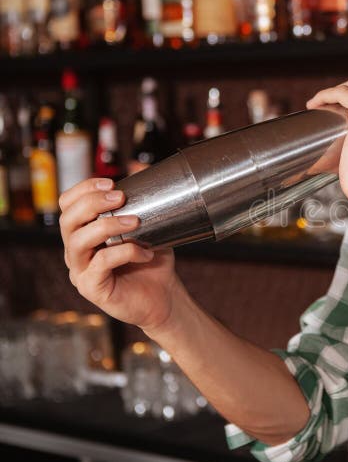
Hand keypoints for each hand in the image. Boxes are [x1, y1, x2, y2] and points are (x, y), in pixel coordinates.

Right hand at [59, 178, 183, 333]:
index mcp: (84, 232)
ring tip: (135, 223)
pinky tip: (146, 252)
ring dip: (107, 226)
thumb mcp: (150, 223)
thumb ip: (142, 197)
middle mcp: (77, 251)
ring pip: (78, 241)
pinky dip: (126, 253)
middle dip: (93, 203)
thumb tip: (138, 165)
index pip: (68, 204)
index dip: (84, 189)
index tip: (111, 183)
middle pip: (67, 219)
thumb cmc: (152, 260)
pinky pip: (100, 264)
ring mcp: (81, 271)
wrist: (165, 296)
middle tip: (120, 198)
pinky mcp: (92, 288)